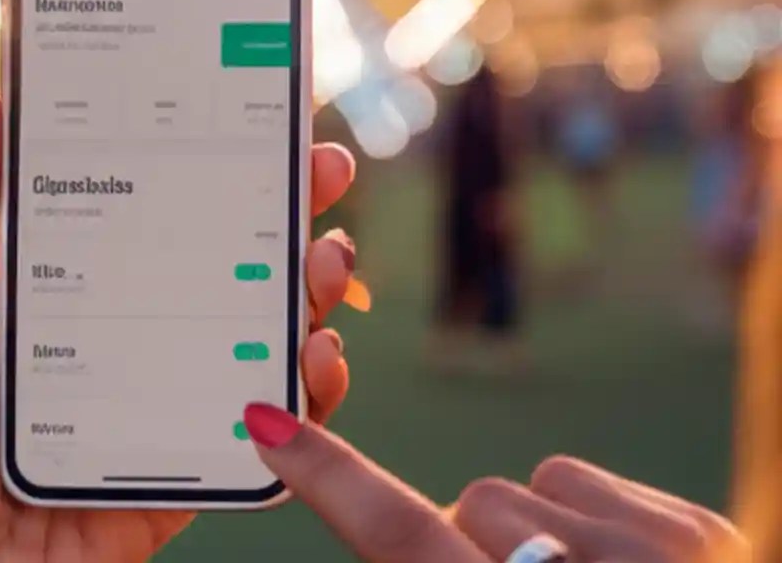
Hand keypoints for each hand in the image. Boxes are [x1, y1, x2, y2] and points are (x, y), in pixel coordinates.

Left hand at [0, 80, 359, 561]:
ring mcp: (157, 395)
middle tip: (326, 169)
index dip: (200, 157)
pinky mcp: (184, 464)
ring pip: (250, 331)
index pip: (144, 200)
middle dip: (280, 210)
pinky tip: (317, 357)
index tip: (251, 112)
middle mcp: (118, 329)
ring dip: (305, 289)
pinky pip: (259, 424)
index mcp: (60, 281)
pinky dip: (302, 392)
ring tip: (328, 259)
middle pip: (215, 255)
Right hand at [244, 405, 749, 561]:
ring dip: (535, 533)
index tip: (272, 424)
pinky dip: (588, 522)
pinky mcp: (703, 528)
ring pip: (531, 487)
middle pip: (468, 505)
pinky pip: (589, 484)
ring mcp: (663, 550)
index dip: (330, 477)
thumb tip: (408, 537)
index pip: (399, 535)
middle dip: (466, 542)